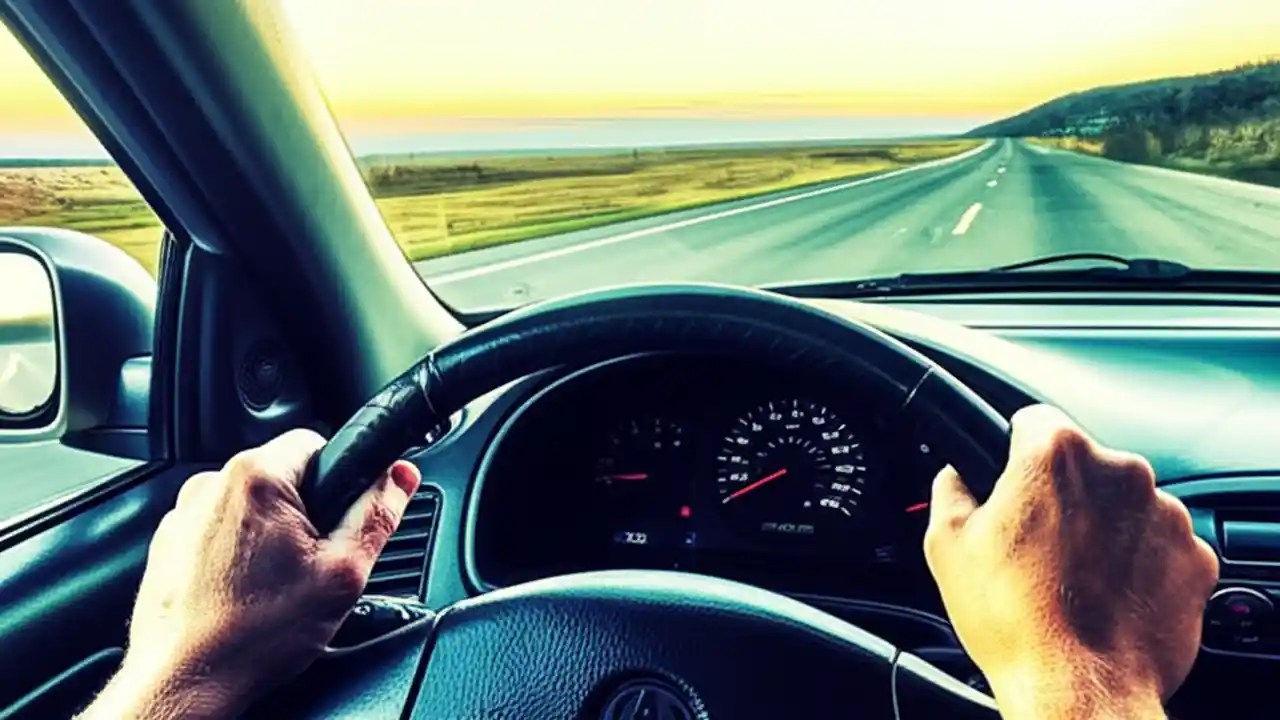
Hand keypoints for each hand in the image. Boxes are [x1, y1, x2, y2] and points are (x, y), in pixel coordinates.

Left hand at [80, 429, 420, 719]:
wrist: (186, 680)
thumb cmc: (254, 634)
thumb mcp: (342, 573)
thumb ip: (377, 515)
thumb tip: (400, 477)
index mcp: (257, 477)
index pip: (318, 441)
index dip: (341, 480)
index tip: (341, 519)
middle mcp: (212, 485)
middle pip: (284, 475)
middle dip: (307, 513)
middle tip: (313, 562)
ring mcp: (184, 514)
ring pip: (252, 505)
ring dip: (271, 534)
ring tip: (276, 583)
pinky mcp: (169, 543)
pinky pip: (220, 530)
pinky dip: (238, 553)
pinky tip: (247, 591)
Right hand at [924, 405, 1217, 719]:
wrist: (1078, 688)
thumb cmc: (1014, 619)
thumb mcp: (947, 546)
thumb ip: (949, 491)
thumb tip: (954, 478)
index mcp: (1055, 454)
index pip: (1033, 418)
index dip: (1014, 451)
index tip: (1011, 481)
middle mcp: (1119, 472)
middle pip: (1085, 463)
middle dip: (1062, 495)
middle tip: (1036, 544)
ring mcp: (1165, 514)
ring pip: (1125, 504)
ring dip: (1103, 528)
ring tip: (1072, 577)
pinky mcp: (1194, 557)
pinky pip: (1160, 545)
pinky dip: (1139, 563)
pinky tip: (1107, 595)